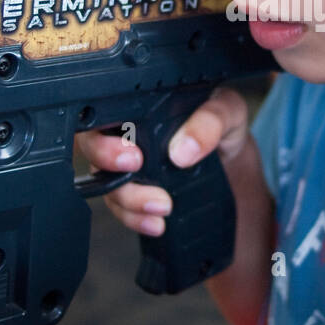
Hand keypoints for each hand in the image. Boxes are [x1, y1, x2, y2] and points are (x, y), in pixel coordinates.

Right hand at [74, 85, 249, 237]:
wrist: (232, 164)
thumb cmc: (224, 127)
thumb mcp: (227, 112)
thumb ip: (210, 122)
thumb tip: (184, 149)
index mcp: (142, 103)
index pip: (105, 108)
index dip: (105, 129)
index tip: (131, 150)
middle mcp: (126, 132)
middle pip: (92, 144)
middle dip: (106, 159)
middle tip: (135, 166)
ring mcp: (126, 165)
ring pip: (105, 182)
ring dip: (129, 198)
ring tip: (161, 204)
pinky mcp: (132, 192)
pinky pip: (120, 208)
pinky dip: (135, 219)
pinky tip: (156, 222)